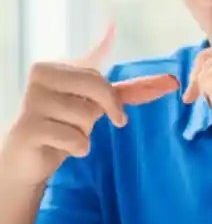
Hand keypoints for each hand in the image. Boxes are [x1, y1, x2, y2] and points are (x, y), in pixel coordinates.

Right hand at [0, 26, 178, 187]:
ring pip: (87, 116)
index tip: (173, 83)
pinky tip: (61, 146)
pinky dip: (77, 147)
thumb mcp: (92, 104)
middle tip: (100, 120)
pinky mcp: (29, 129)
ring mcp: (31, 102)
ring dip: (84, 131)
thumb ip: (119, 88)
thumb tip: (155, 68)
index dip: (139, 84)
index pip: (99, 73)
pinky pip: (75, 138)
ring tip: (66, 131)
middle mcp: (39, 78)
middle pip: (98, 86)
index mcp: (52, 67)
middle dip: (105, 107)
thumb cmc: (62, 124)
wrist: (27, 156)